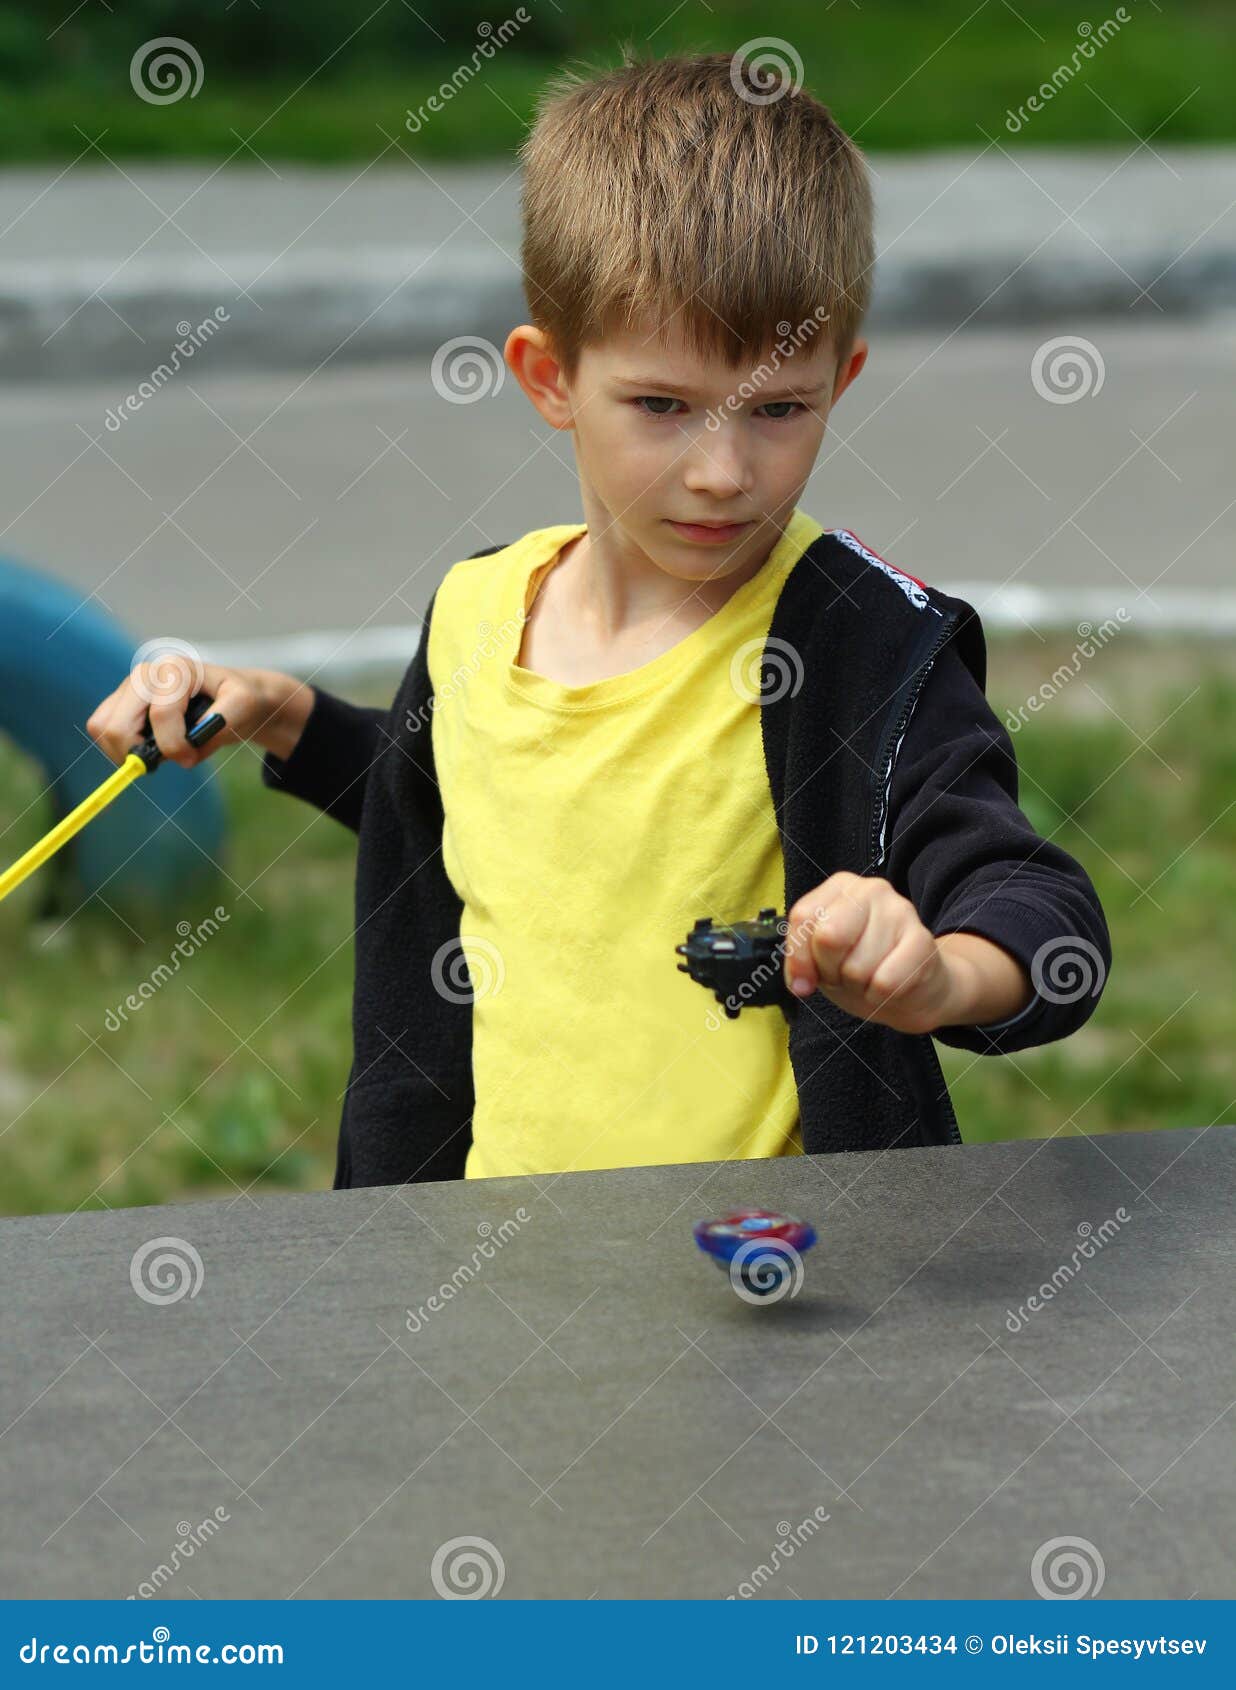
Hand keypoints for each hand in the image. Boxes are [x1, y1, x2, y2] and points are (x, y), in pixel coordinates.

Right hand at [87, 664, 312, 769]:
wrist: (232, 695)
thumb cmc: (239, 699)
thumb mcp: (245, 705)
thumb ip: (223, 721)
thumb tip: (191, 742)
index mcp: (175, 670)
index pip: (161, 715)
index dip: (174, 746)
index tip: (190, 759)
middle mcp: (145, 673)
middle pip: (116, 724)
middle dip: (138, 754)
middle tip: (164, 761)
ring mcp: (128, 687)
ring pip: (102, 728)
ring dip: (127, 752)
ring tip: (159, 753)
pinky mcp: (119, 701)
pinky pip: (102, 731)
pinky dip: (120, 749)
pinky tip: (148, 747)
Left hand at [781, 872, 960, 1035]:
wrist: (914, 988)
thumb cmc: (863, 967)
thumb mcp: (821, 959)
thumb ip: (802, 960)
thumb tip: (800, 983)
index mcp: (841, 886)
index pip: (803, 917)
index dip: (800, 958)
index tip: (807, 978)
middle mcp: (872, 889)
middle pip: (829, 938)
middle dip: (831, 970)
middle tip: (845, 973)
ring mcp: (901, 911)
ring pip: (857, 968)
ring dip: (858, 986)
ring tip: (871, 977)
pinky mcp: (922, 941)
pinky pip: (884, 982)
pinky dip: (879, 996)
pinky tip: (889, 987)